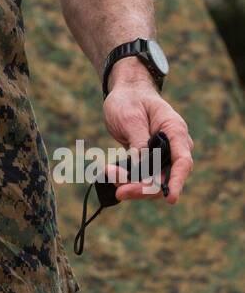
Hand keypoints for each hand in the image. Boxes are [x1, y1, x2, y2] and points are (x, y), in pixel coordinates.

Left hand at [102, 76, 193, 202]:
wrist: (124, 93)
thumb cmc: (129, 100)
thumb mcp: (131, 118)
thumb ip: (139, 143)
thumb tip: (142, 169)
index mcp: (175, 131)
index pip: (182, 161)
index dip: (177, 181)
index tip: (170, 198)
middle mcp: (173, 146)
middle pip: (165, 177)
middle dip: (144, 188)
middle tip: (120, 191)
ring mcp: (161, 155)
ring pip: (152, 181)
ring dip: (131, 184)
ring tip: (109, 174)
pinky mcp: (148, 161)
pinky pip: (140, 176)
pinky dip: (126, 178)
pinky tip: (110, 173)